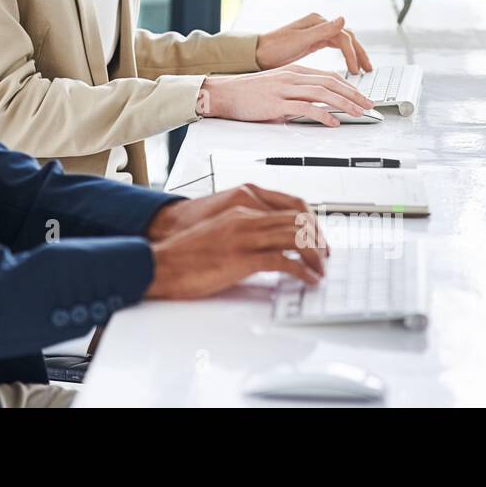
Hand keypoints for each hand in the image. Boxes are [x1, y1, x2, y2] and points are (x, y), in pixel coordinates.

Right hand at [147, 184, 327, 254]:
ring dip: (315, 256)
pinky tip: (307, 280)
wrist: (160, 262)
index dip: (311, 222)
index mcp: (241, 208)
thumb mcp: (218, 231)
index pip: (290, 206)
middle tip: (325, 256)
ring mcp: (244, 237)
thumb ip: (241, 230)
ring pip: (296, 237)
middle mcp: (245, 217)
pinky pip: (284, 262)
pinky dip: (303, 272)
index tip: (318, 238)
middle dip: (318, 239)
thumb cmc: (185, 253)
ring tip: (320, 270)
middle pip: (298, 220)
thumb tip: (266, 245)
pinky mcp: (242, 258)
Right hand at [197, 66, 373, 126]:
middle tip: (369, 105)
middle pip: (331, 83)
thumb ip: (297, 91)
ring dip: (344, 103)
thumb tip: (316, 104)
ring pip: (322, 93)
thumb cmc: (249, 92)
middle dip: (354, 94)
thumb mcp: (277, 85)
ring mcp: (284, 89)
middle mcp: (292, 77)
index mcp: (294, 71)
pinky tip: (333, 122)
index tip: (362, 96)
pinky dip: (323, 115)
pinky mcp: (277, 103)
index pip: (329, 76)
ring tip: (358, 112)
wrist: (224, 93)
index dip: (349, 86)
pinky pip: (305, 108)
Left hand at [256, 13, 372, 74]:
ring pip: (342, 42)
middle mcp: (318, 24)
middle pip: (346, 37)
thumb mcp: (299, 40)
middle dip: (359, 53)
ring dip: (354, 54)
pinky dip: (344, 55)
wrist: (256, 54)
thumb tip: (343, 19)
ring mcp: (316, 32)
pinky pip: (334, 46)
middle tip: (368, 70)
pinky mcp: (312, 42)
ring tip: (363, 69)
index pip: (343, 36)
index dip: (352, 54)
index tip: (355, 71)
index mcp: (316, 21)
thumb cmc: (274, 47)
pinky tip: (348, 64)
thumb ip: (323, 31)